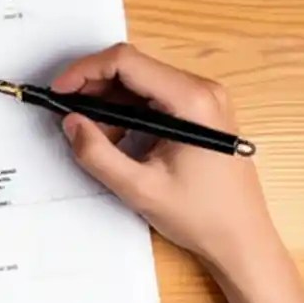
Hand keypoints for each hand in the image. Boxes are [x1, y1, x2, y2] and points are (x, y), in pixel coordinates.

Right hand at [52, 44, 303, 302]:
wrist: (243, 241)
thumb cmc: (202, 217)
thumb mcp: (140, 189)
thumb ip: (97, 154)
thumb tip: (71, 123)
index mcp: (192, 100)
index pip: (127, 62)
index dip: (85, 71)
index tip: (59, 92)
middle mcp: (201, 90)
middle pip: (132, 68)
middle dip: (94, 89)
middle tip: (70, 117)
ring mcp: (203, 100)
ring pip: (139, 84)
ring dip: (109, 105)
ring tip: (96, 140)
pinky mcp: (199, 113)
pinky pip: (153, 99)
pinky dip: (127, 114)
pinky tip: (118, 144)